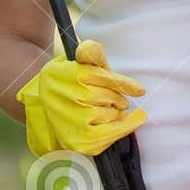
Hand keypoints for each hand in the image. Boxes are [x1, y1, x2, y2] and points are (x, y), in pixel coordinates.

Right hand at [17, 38, 147, 157]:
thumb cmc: (72, 87)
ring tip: (103, 111)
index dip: (124, 84)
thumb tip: (87, 49)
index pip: (99, 76)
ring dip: (115, 111)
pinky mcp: (80, 141)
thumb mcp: (79, 66)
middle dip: (116, 97)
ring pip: (112, 113)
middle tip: (109, 100)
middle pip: (109, 96)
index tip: (140, 90)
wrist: (49, 115)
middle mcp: (64, 97)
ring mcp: (71, 120)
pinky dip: (126, 126)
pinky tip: (135, 120)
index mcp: (62, 74)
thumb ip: (90, 53)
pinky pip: (112, 132)